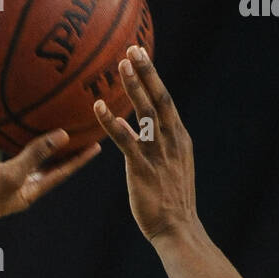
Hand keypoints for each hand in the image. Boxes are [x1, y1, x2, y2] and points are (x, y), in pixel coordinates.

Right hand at [0, 130, 99, 229]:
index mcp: (28, 191)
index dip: (78, 159)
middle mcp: (15, 184)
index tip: (96, 145)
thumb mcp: (11, 174)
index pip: (59, 173)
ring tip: (42, 119)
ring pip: (18, 153)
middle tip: (76, 129)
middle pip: (43, 163)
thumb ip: (35, 154)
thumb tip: (62, 135)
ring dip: (29, 139)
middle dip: (59, 148)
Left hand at [93, 46, 198, 243]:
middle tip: (132, 48)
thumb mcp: (170, 168)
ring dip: (133, 88)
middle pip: (159, 98)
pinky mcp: (142, 168)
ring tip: (120, 66)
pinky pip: (125, 140)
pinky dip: (112, 122)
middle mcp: (171, 141)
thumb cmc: (171, 201)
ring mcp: (158, 154)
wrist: (177, 228)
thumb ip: (157, 146)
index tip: (141, 55)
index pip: (166, 100)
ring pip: (146, 113)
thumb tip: (138, 131)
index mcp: (179, 139)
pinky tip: (99, 108)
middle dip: (147, 72)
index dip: (153, 77)